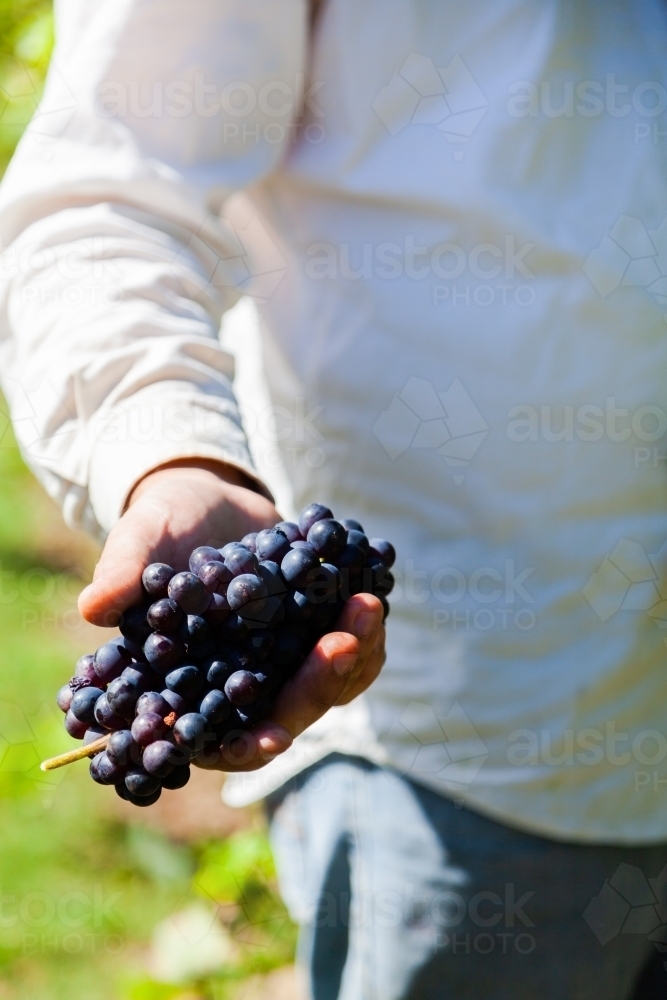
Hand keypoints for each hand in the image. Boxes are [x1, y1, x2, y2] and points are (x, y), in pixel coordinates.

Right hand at [78, 461, 386, 771]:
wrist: (209, 497)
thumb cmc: (163, 523)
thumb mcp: (141, 537)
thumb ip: (124, 572)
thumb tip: (94, 608)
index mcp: (191, 684)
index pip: (217, 738)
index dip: (245, 746)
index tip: (274, 740)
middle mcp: (242, 686)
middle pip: (288, 715)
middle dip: (318, 687)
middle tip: (340, 643)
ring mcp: (284, 664)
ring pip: (329, 688)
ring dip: (353, 657)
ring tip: (365, 604)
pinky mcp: (314, 636)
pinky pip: (352, 652)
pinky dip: (365, 631)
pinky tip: (370, 594)